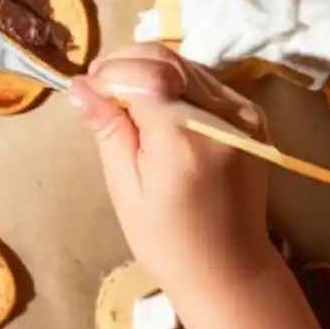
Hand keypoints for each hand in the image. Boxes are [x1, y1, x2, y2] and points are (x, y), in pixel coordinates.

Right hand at [69, 43, 271, 291]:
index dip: (110, 72)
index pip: (143, 73)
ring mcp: (242, 114)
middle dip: (127, 63)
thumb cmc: (167, 241)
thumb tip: (80, 84)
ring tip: (124, 98)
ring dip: (150, 70)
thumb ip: (108, 129)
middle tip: (99, 87)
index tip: (87, 88)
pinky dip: (175, 83)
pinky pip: (205, 81)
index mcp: (184, 138)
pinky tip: (156, 107)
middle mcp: (220, 116)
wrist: (230, 268)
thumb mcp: (125, 188)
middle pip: (167, 59)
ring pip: (186, 64)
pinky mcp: (250, 116)